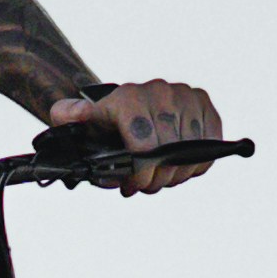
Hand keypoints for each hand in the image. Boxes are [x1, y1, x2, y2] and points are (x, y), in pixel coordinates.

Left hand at [48, 78, 226, 190]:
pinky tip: (178, 164)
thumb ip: (66, 117)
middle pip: (171, 151)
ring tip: (160, 176)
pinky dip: (197, 162)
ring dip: (177, 173)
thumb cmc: (102, 121)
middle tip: (145, 185)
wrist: (124, 101)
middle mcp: (160, 91)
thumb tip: (69, 115)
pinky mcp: (204, 102)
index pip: (146, 145)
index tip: (132, 186)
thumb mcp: (78, 122)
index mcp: (129, 97)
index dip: (141, 174)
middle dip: (158, 178)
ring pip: (192, 151)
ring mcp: (185, 95)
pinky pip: (210, 144)